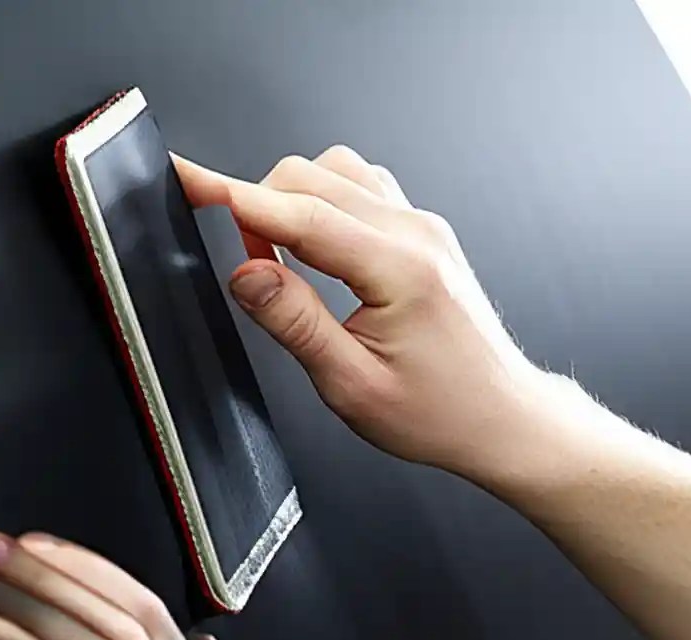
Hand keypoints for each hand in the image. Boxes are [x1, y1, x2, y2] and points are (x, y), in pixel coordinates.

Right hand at [175, 147, 574, 485]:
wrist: (502, 416)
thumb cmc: (440, 412)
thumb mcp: (352, 386)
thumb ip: (295, 323)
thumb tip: (245, 275)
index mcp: (399, 270)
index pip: (299, 215)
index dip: (232, 195)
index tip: (188, 180)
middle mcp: (415, 233)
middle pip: (310, 178)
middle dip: (258, 207)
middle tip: (246, 267)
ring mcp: (422, 225)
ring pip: (334, 172)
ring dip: (290, 203)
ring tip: (280, 261)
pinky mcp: (421, 230)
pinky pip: (359, 187)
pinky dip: (320, 205)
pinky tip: (315, 250)